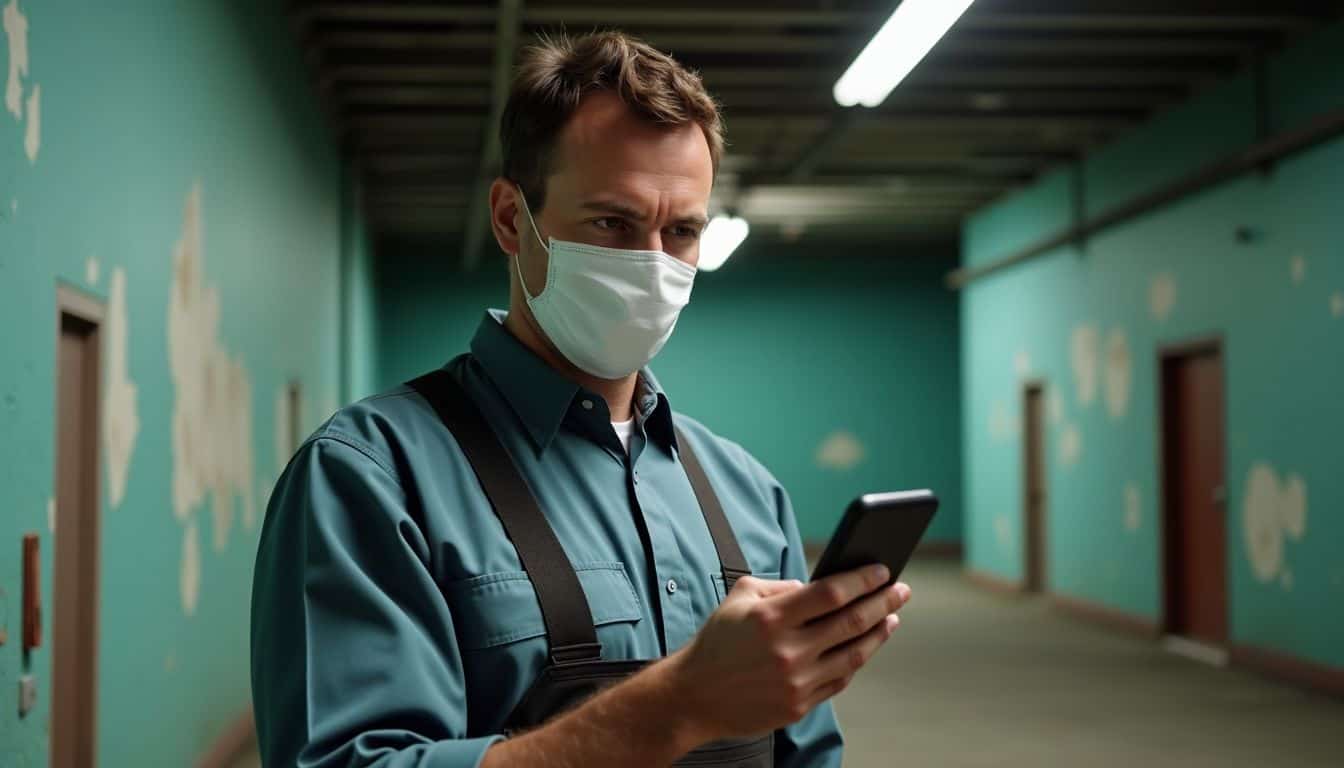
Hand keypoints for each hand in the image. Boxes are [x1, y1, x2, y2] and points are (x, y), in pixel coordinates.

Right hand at [665, 565, 909, 744]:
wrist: (694, 695)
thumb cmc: (717, 642)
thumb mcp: (740, 597)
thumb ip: (780, 586)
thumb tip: (816, 587)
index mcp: (772, 618)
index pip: (831, 593)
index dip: (862, 580)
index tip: (882, 571)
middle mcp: (787, 650)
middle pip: (851, 622)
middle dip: (882, 602)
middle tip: (900, 590)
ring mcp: (796, 681)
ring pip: (853, 655)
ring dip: (878, 633)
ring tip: (890, 617)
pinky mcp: (799, 705)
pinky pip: (840, 680)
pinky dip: (857, 660)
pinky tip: (865, 646)